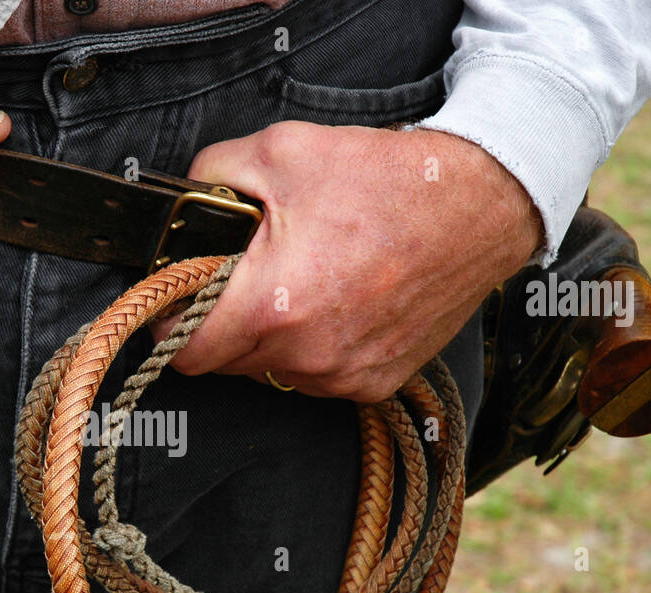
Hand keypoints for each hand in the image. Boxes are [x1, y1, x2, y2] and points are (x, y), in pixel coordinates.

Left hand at [157, 123, 541, 401]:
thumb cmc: (385, 179)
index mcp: (271, 307)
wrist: (481, 206)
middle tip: (247, 274)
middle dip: (223, 321)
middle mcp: (305, 355)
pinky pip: (317, 376)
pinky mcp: (375, 384)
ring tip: (302, 282)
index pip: (183, 351)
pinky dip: (313, 347)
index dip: (169, 323)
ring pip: (271, 370)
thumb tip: (181, 202)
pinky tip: (338, 302)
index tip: (178, 299)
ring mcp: (342, 376)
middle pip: (224, 361)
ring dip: (270, 337)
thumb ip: (211, 176)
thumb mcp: (282, 151)